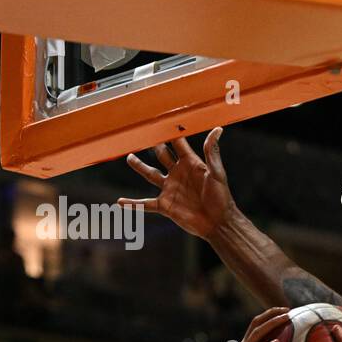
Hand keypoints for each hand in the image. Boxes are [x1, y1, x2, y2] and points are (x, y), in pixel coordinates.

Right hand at [119, 128, 236, 238]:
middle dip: (153, 145)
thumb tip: (217, 129)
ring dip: (139, 166)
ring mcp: (170, 189)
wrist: (218, 223)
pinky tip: (120, 202)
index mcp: (190, 163)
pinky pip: (145, 204)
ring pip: (150, 174)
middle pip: (162, 155)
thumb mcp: (216, 173)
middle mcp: (178, 174)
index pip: (177, 143)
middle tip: (141, 133)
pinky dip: (132, 204)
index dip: (169, 131)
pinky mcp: (165, 205)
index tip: (158, 119)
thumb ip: (211, 151)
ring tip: (130, 157)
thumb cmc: (221, 197)